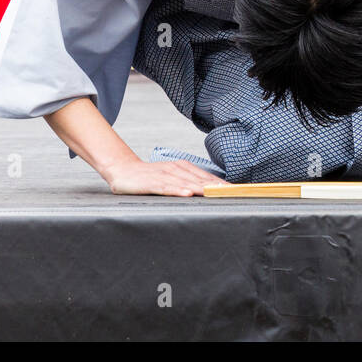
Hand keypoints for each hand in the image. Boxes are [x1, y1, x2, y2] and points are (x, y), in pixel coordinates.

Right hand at [103, 159, 226, 195]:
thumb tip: (210, 190)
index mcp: (183, 168)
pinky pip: (166, 187)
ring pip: (186, 183)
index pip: (206, 177)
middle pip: (200, 180)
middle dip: (216, 187)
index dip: (222, 184)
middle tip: (232, 193)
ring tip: (215, 193)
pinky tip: (187, 193)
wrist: (124, 171)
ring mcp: (163, 175)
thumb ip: (189, 182)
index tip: (237, 190)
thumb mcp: (172, 177)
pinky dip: (177, 190)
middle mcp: (175, 169)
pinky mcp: (151, 183)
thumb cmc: (150, 176)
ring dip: (201, 188)